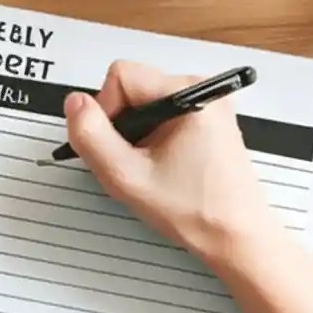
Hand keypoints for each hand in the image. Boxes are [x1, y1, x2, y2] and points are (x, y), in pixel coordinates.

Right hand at [63, 61, 282, 267]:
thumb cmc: (194, 211)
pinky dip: (153, 138)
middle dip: (121, 125)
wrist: (237, 237)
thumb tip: (75, 102)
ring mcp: (209, 104)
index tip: (115, 147)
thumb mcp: (127, 177)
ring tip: (150, 168)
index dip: (105, 111)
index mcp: (189, 94)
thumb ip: (91, 136)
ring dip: (136, 134)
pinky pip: (163, 114)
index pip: (121, 75)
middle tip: (132, 163)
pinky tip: (163, 166)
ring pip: (145, 102)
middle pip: (133, 87)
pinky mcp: (209, 119)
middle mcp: (203, 90)